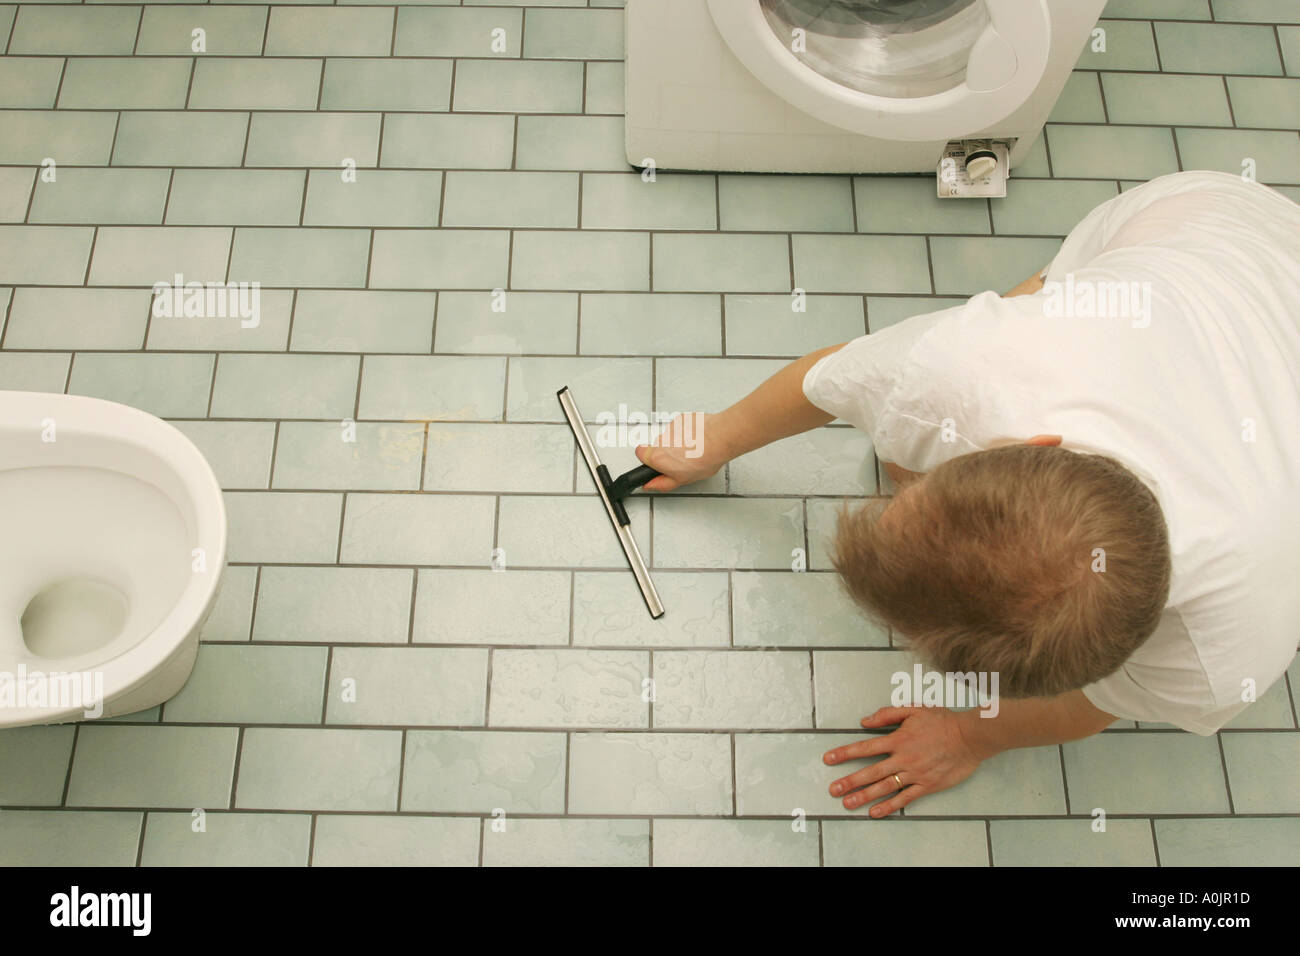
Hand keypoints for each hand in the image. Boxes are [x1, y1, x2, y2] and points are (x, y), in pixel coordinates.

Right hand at [634, 412, 724, 491]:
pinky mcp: (682, 418)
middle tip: (682, 460)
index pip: (639, 453)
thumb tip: (651, 485)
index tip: (656, 463)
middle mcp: (661, 440)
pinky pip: (681, 427)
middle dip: (667, 452)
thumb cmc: (703, 459)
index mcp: (657, 457)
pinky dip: (687, 432)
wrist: (719, 439)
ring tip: (694, 449)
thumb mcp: (682, 480)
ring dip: (679, 442)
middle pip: (657, 445)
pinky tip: (697, 439)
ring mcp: (671, 427)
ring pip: (670, 436)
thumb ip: (662, 483)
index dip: (647, 459)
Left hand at [823, 706, 984, 816]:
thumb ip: (887, 715)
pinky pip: (904, 798)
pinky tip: (874, 812)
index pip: (865, 747)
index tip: (828, 759)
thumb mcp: (913, 709)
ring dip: (864, 796)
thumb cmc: (942, 721)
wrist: (970, 737)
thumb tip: (864, 722)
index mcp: (897, 739)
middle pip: (871, 772)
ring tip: (847, 803)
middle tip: (832, 790)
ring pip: (884, 787)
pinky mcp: (927, 785)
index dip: (845, 753)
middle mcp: (903, 758)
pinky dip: (889, 806)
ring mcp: (914, 774)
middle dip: (849, 781)